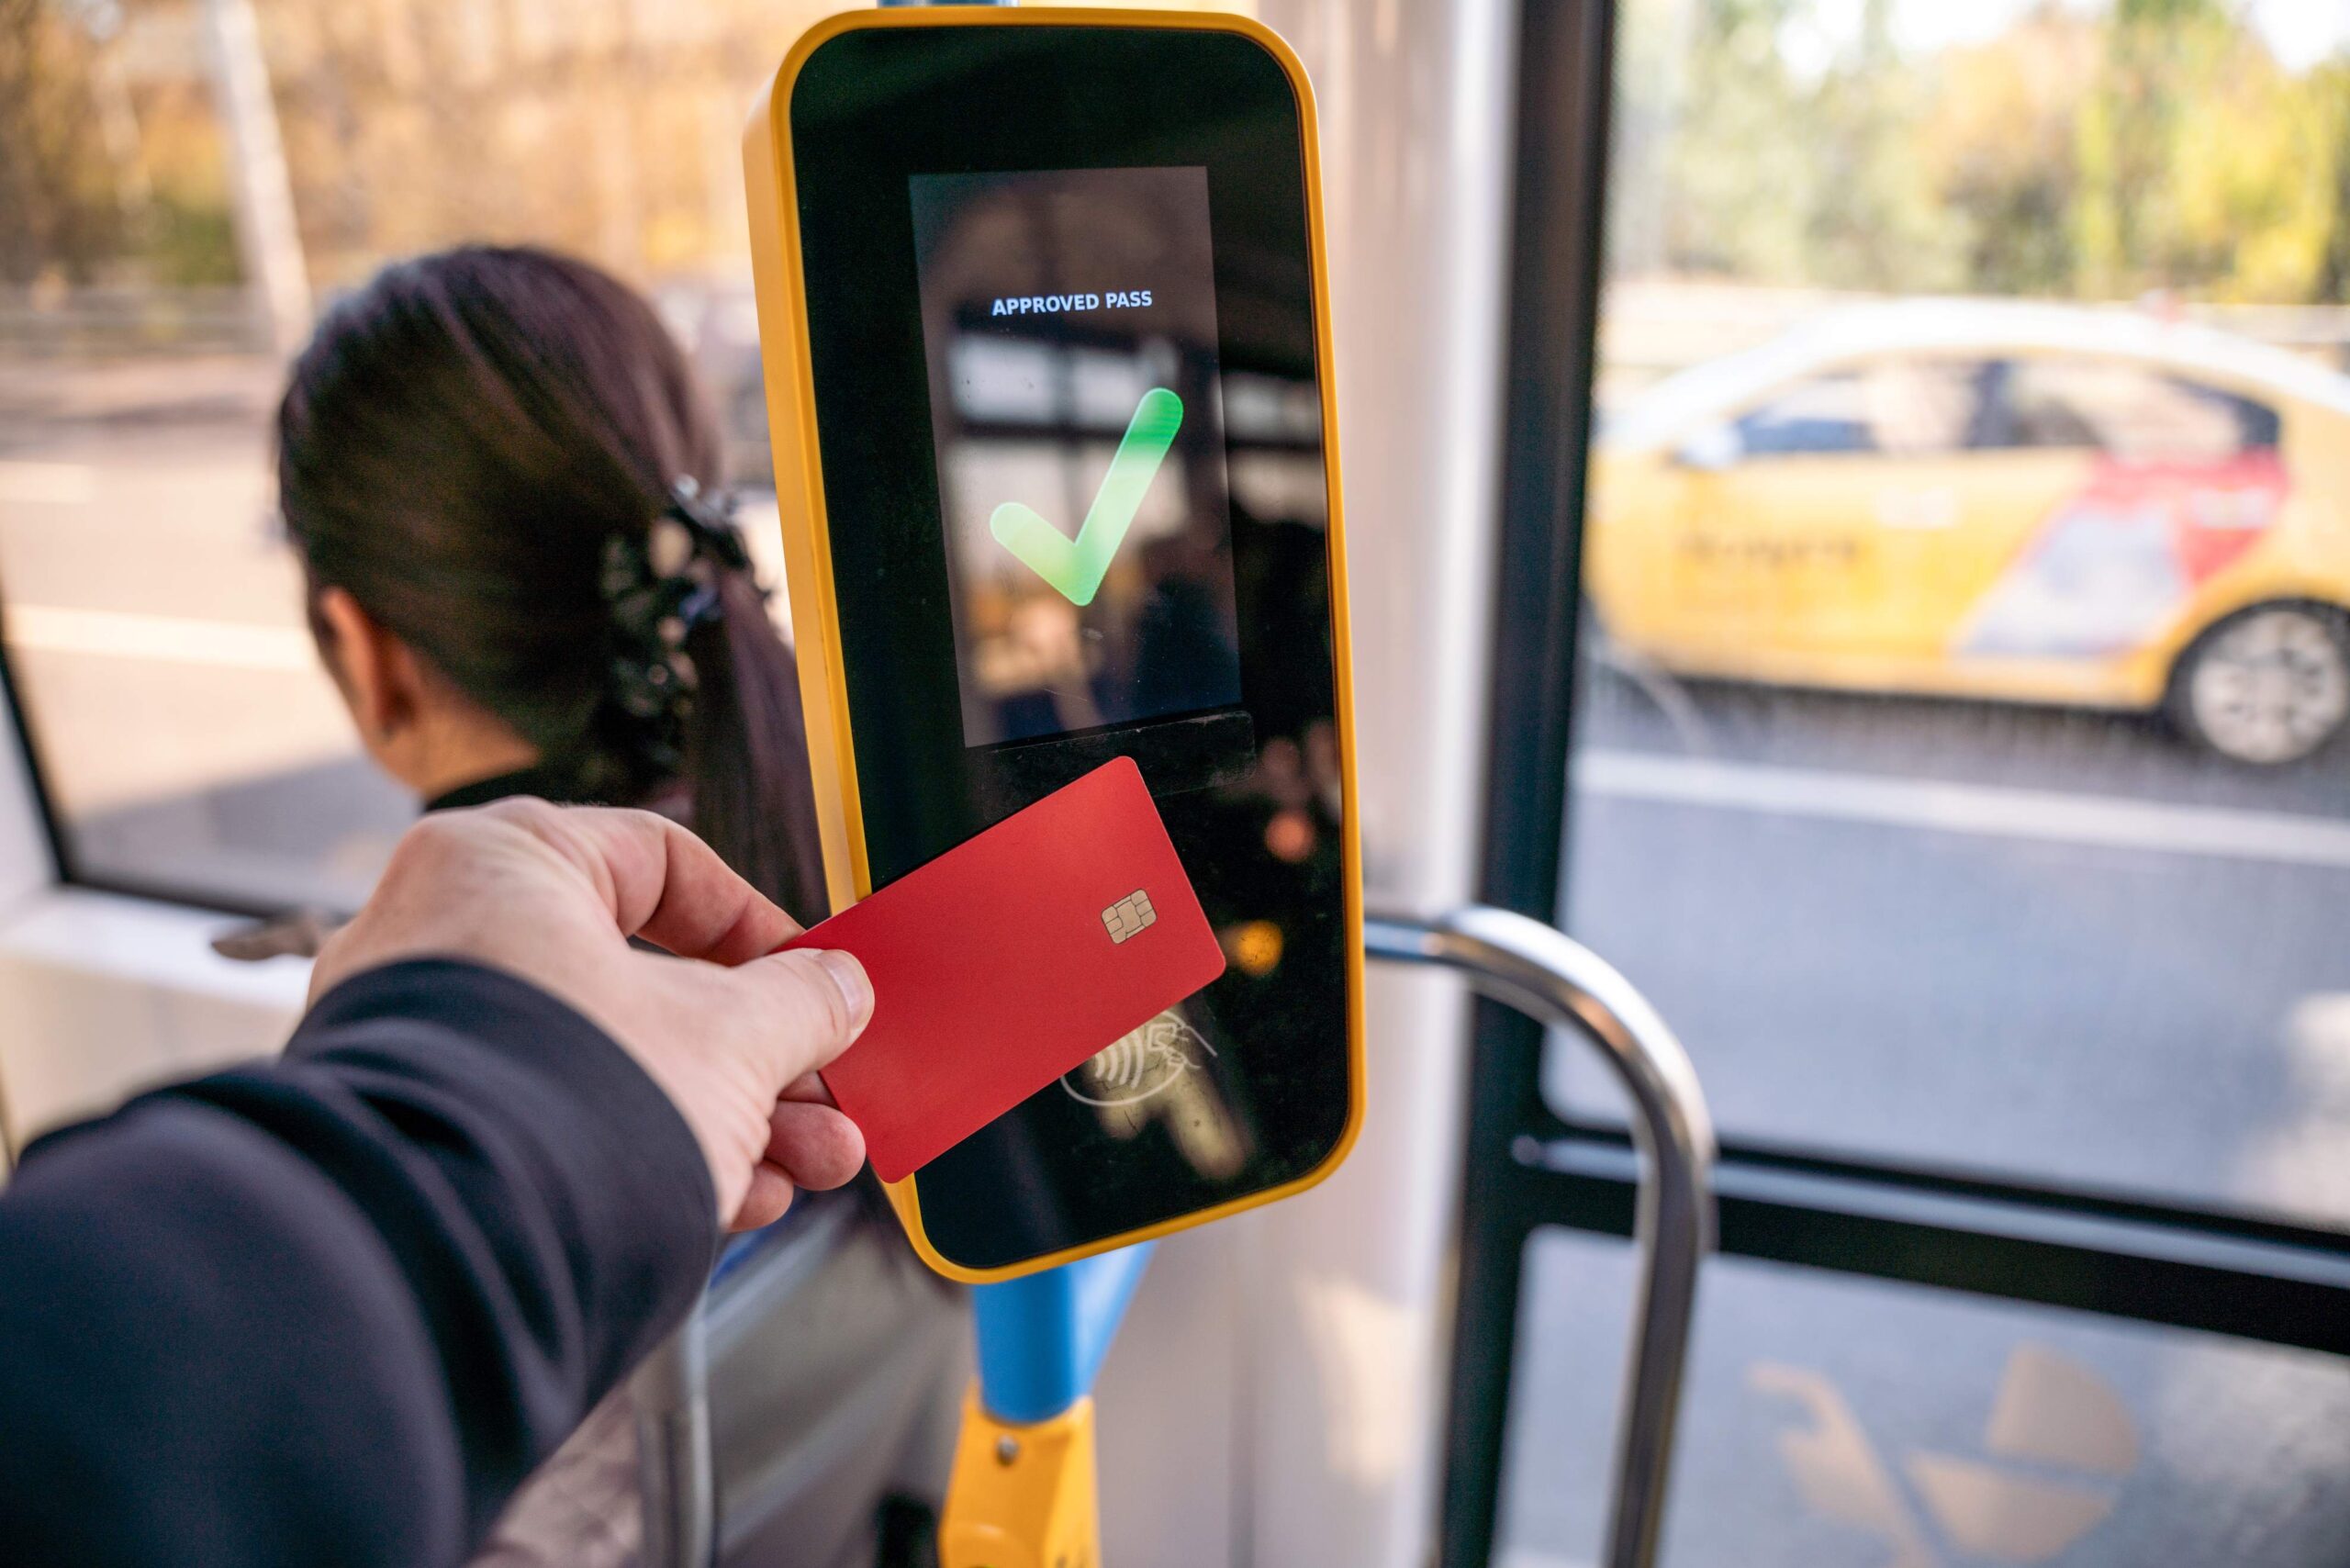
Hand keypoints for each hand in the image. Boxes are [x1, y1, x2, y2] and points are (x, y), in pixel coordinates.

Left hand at [310, 799, 870, 1229]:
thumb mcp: (731, 1038)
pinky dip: (654, 1153)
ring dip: (732, 1115)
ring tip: (811, 1165)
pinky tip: (739, 1197)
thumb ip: (799, 1002)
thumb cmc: (566, 1109)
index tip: (815, 979)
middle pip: (647, 983)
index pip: (657, 859)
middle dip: (764, 1053)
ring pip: (615, 1064)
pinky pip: (563, 1127)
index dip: (758, 925)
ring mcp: (426, 1049)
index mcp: (501, 865)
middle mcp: (441, 942)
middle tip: (828, 1094)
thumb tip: (838, 991)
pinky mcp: (433, 1142)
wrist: (447, 1265)